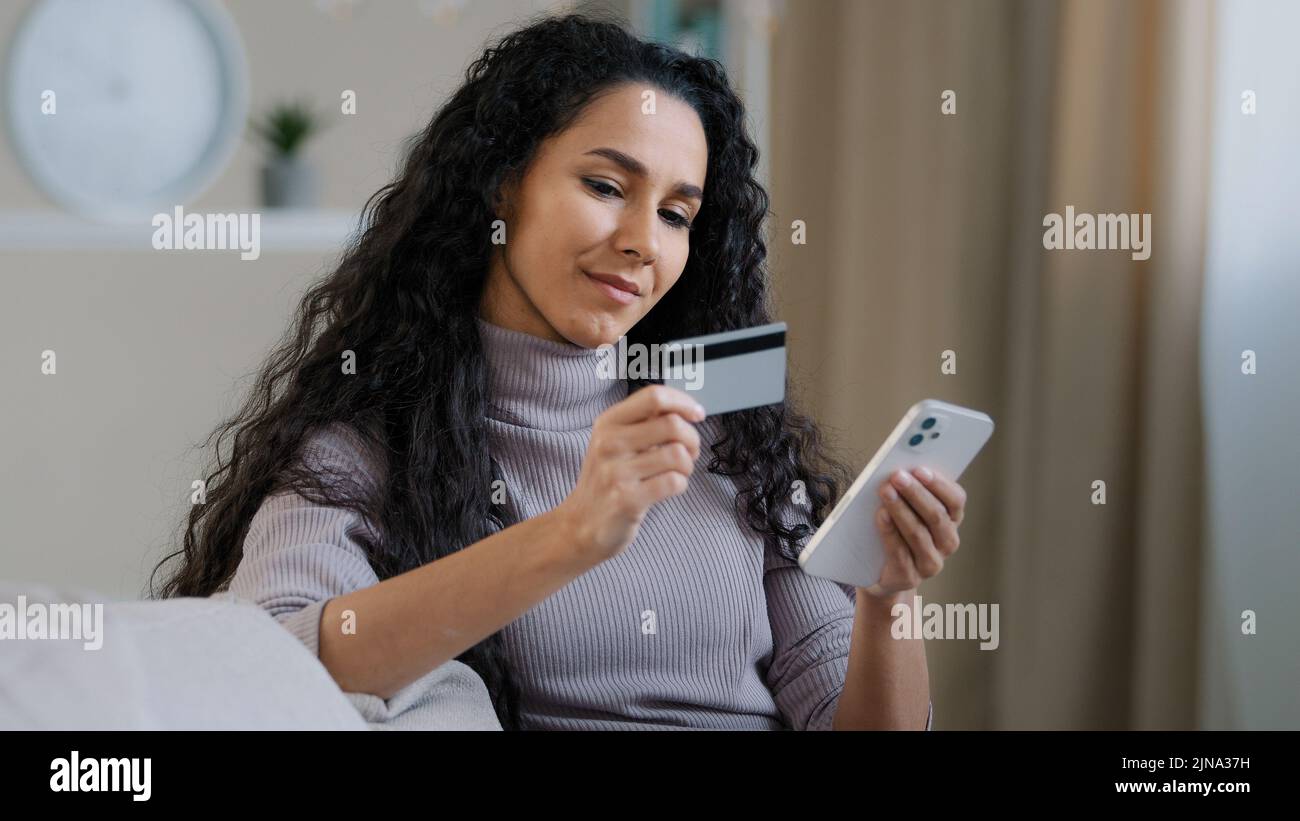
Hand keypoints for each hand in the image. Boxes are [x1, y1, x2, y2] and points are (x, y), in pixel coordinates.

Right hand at [556, 385, 704, 565]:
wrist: (581, 524)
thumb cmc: (607, 481)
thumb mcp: (615, 443)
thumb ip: (644, 423)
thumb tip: (683, 408)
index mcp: (608, 423)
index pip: (653, 396)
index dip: (683, 402)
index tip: (697, 414)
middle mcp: (609, 443)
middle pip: (672, 424)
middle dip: (692, 438)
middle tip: (690, 451)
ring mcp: (616, 472)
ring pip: (677, 454)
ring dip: (688, 465)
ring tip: (678, 472)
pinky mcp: (627, 499)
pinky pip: (674, 482)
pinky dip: (681, 485)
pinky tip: (670, 488)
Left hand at [862, 467, 966, 598]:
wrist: (879, 572)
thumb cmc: (895, 532)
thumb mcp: (907, 510)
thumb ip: (909, 492)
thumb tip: (900, 471)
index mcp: (951, 521)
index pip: (955, 500)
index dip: (939, 484)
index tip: (920, 469)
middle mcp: (946, 543)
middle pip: (936, 515)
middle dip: (916, 493)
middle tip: (897, 476)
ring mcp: (930, 563)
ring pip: (919, 533)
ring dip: (901, 509)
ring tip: (886, 492)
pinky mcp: (910, 577)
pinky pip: (900, 552)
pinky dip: (890, 532)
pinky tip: (881, 516)